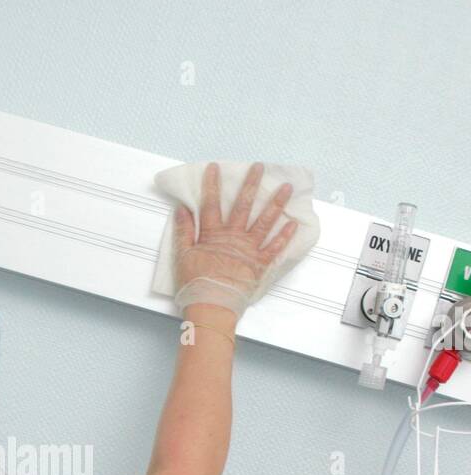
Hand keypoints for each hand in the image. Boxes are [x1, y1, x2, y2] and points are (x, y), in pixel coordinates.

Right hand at [173, 162, 298, 317]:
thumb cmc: (195, 284)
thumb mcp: (182, 257)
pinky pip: (275, 248)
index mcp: (213, 234)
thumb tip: (181, 210)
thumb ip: (183, 232)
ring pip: (264, 221)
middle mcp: (234, 237)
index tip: (215, 167)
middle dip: (251, 184)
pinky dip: (285, 236)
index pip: (211, 203)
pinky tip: (293, 223)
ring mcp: (249, 250)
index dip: (212, 184)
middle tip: (259, 167)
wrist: (211, 307)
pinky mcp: (260, 265)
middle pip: (243, 206)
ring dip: (276, 203)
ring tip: (286, 188)